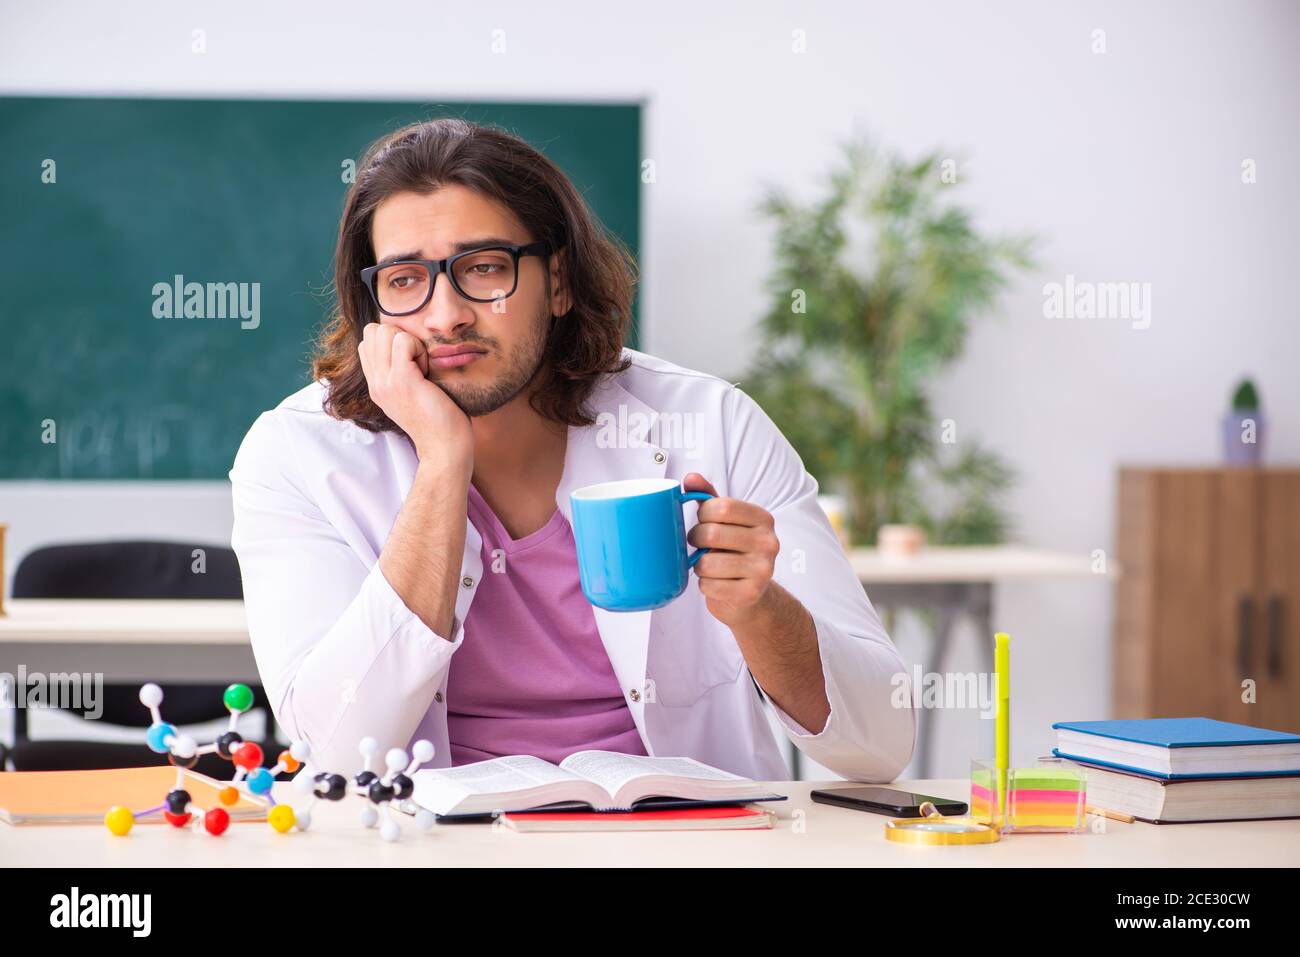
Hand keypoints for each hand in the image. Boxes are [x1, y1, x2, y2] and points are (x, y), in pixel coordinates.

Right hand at [357, 322, 472, 475]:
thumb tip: (408, 346)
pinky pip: (403, 341)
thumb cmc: (439, 420)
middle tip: (418, 363)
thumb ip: (402, 373)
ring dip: (410, 342)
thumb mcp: (412, 394)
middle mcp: (375, 383)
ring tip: (422, 367)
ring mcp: (384, 382)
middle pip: (372, 331)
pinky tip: (427, 370)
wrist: (444, 447)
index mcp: (375, 385)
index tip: (413, 363)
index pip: (368, 342)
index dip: (392, 341)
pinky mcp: (401, 380)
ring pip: (385, 331)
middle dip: (399, 337)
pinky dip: (419, 348)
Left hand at [683, 473, 780, 627]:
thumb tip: (690, 478)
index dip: (703, 515)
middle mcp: (769, 542)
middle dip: (696, 540)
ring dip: (699, 565)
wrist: (753, 594)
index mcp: (763, 519)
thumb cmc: (734, 550)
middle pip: (712, 534)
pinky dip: (705, 585)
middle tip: (699, 545)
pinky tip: (716, 583)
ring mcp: (763, 570)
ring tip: (708, 565)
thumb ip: (708, 497)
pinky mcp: (751, 594)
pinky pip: (709, 586)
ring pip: (707, 563)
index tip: (704, 522)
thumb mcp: (725, 521)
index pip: (722, 506)